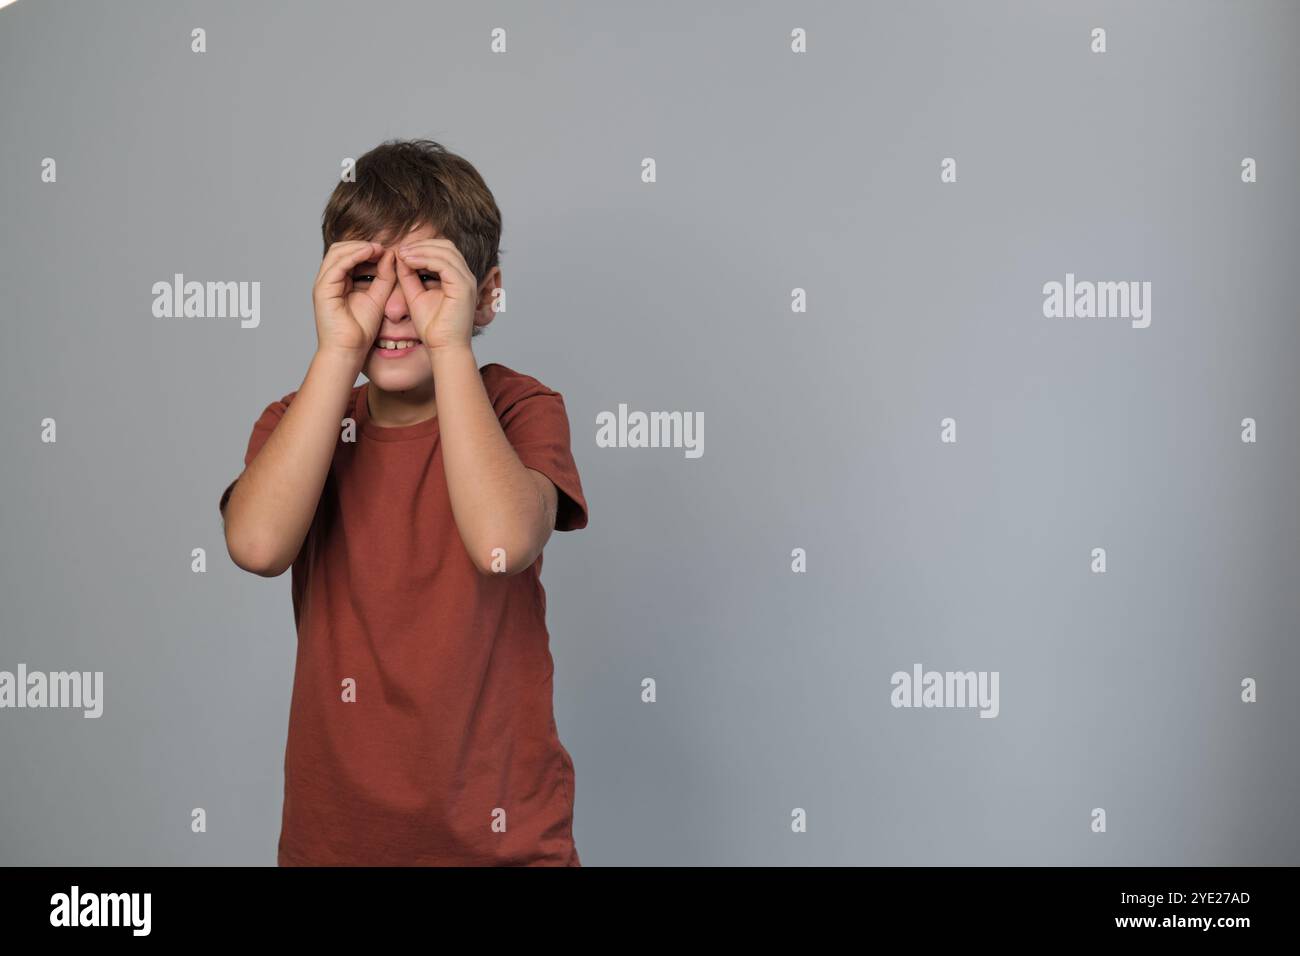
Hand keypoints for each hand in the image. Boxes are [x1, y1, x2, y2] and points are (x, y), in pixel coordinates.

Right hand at [312, 241, 397, 358]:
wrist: (349, 350)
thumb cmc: (360, 330)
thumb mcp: (379, 298)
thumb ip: (385, 277)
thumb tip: (391, 255)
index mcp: (340, 281)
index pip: (350, 255)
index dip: (368, 249)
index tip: (388, 250)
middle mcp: (330, 279)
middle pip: (341, 249)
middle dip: (362, 244)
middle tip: (383, 247)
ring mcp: (324, 283)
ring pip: (337, 252)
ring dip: (359, 246)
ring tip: (378, 249)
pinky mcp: (323, 289)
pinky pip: (338, 265)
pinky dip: (354, 255)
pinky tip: (370, 254)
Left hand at [395, 238, 479, 351]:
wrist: (444, 348)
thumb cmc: (433, 328)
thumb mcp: (416, 295)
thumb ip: (409, 276)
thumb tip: (400, 257)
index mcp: (458, 278)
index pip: (443, 250)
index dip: (422, 246)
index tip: (401, 251)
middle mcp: (466, 276)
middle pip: (446, 245)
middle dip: (422, 244)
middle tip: (401, 249)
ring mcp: (467, 281)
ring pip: (445, 251)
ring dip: (421, 249)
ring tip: (402, 254)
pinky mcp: (463, 287)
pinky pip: (444, 264)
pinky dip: (425, 259)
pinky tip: (409, 262)